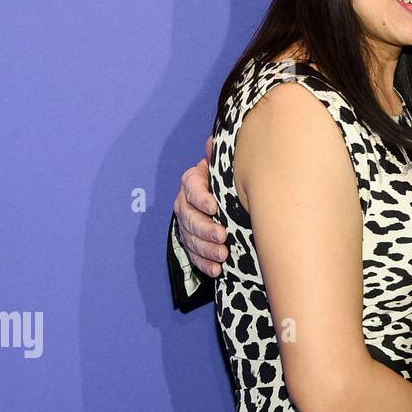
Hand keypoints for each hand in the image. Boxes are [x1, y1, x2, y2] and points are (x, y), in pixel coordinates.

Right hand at [174, 135, 227, 275]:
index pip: (191, 188)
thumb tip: (213, 141)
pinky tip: (216, 270)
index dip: (201, 198)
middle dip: (206, 229)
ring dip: (206, 249)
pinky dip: (204, 263)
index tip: (214, 207)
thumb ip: (219, 158)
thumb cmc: (226, 180)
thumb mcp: (224, 168)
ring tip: (223, 256)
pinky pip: (193, 255)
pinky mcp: (191, 242)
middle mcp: (185, 203)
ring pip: (191, 238)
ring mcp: (186, 224)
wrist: (224, 197)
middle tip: (223, 236)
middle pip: (190, 217)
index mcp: (193, 182)